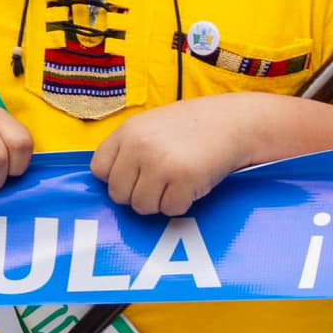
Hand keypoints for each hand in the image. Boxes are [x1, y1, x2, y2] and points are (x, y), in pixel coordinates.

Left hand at [92, 97, 253, 214]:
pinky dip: (180, 204)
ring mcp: (160, 164)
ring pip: (141, 206)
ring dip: (158, 203)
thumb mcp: (149, 126)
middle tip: (157, 186)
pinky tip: (189, 187)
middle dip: (136, 195)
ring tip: (173, 185)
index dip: (116, 179)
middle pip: (118, 194)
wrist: (232, 123)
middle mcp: (139, 147)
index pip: (99, 170)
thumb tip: (109, 181)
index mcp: (127, 132)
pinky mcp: (184, 180)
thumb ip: (127, 148)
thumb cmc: (190, 127)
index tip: (133, 178)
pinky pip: (169, 210)